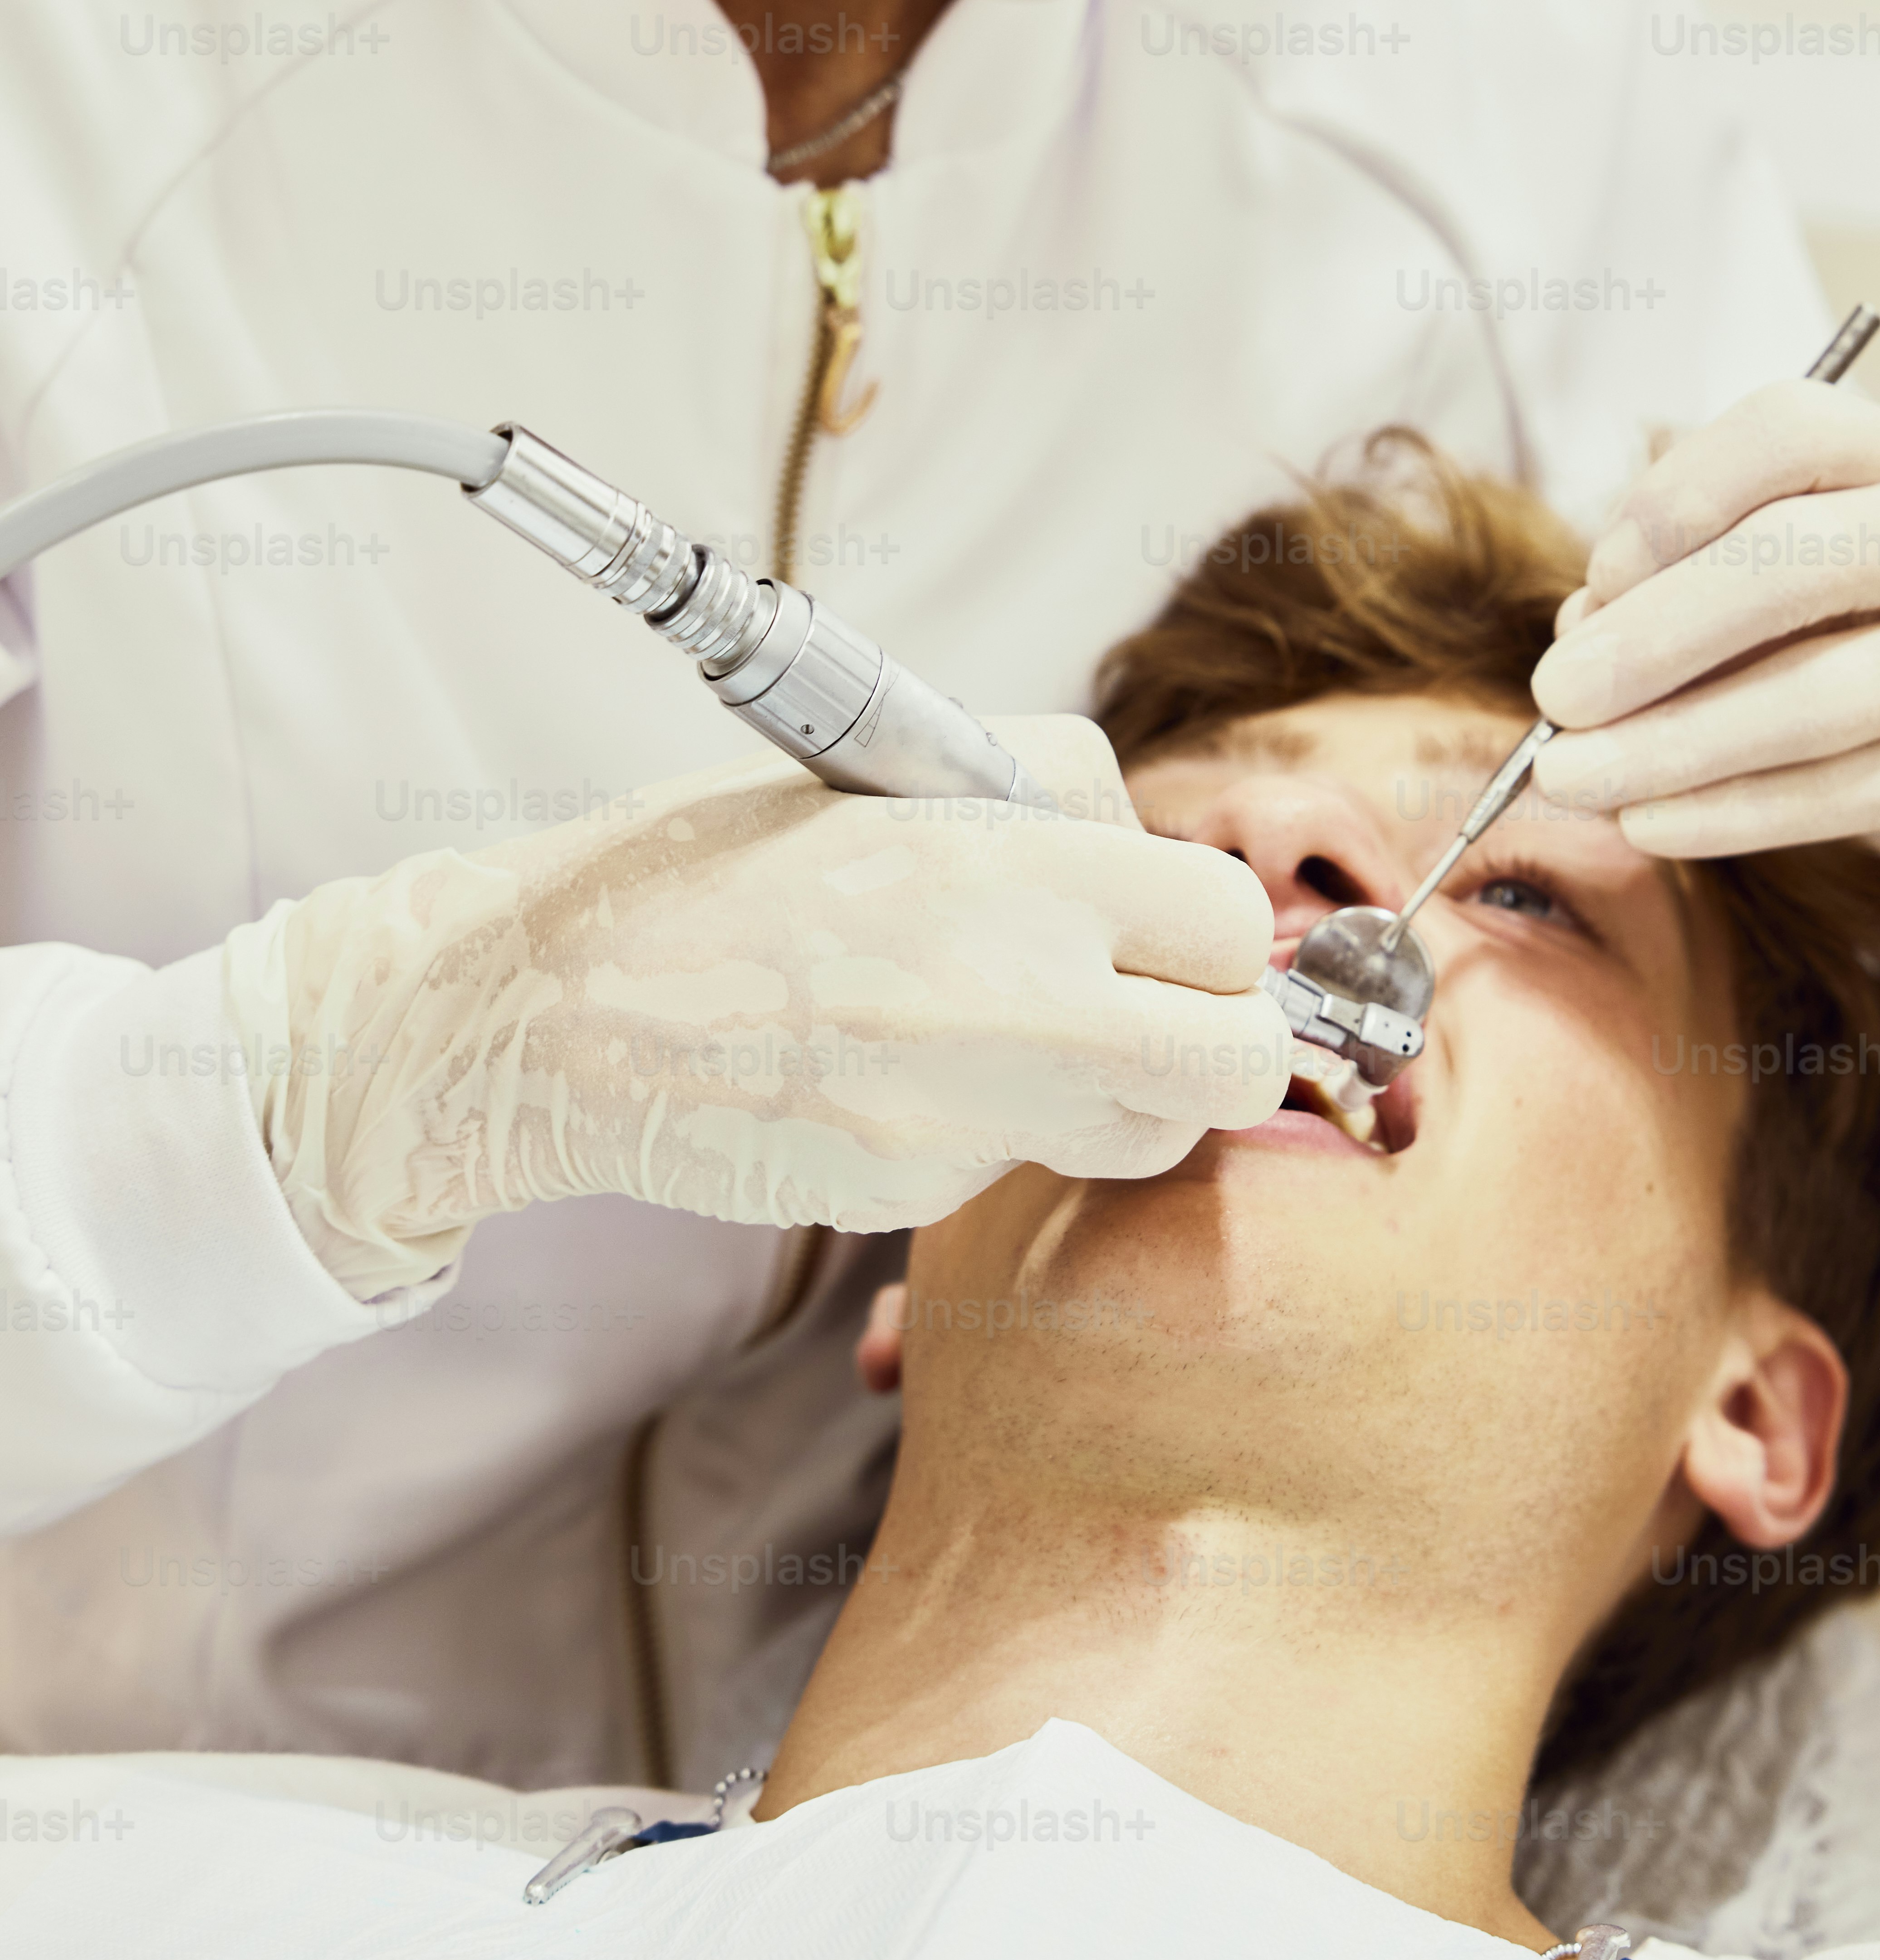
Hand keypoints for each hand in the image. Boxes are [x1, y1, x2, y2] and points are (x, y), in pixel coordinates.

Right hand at [225, 717, 1289, 1281]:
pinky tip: (909, 1075)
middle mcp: (1014, 997)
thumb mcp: (889, 768)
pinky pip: (1020, 1164)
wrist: (560, 1006)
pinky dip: (999, 1128)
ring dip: (1128, 1097)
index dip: (1214, 935)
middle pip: (1239, 1061)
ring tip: (1032, 1040)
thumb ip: (1045, 790)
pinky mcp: (916, 1191)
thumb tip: (1144, 846)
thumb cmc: (713, 870)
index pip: (1230, 924)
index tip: (1169, 934)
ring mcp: (969, 1110)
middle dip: (1221, 1041)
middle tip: (1155, 1013)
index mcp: (1012, 870)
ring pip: (1152, 1135)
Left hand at [1525, 382, 1879, 1061]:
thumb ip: (1707, 604)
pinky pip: (1872, 784)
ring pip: (1831, 689)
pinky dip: (1745, 810)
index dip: (1673, 499)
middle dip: (1656, 633)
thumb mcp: (1806, 624)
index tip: (1591, 584)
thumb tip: (1580, 628)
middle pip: (1802, 555)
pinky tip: (1656, 823)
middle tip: (1553, 697)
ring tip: (1573, 778)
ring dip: (1679, 741)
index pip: (1790, 428)